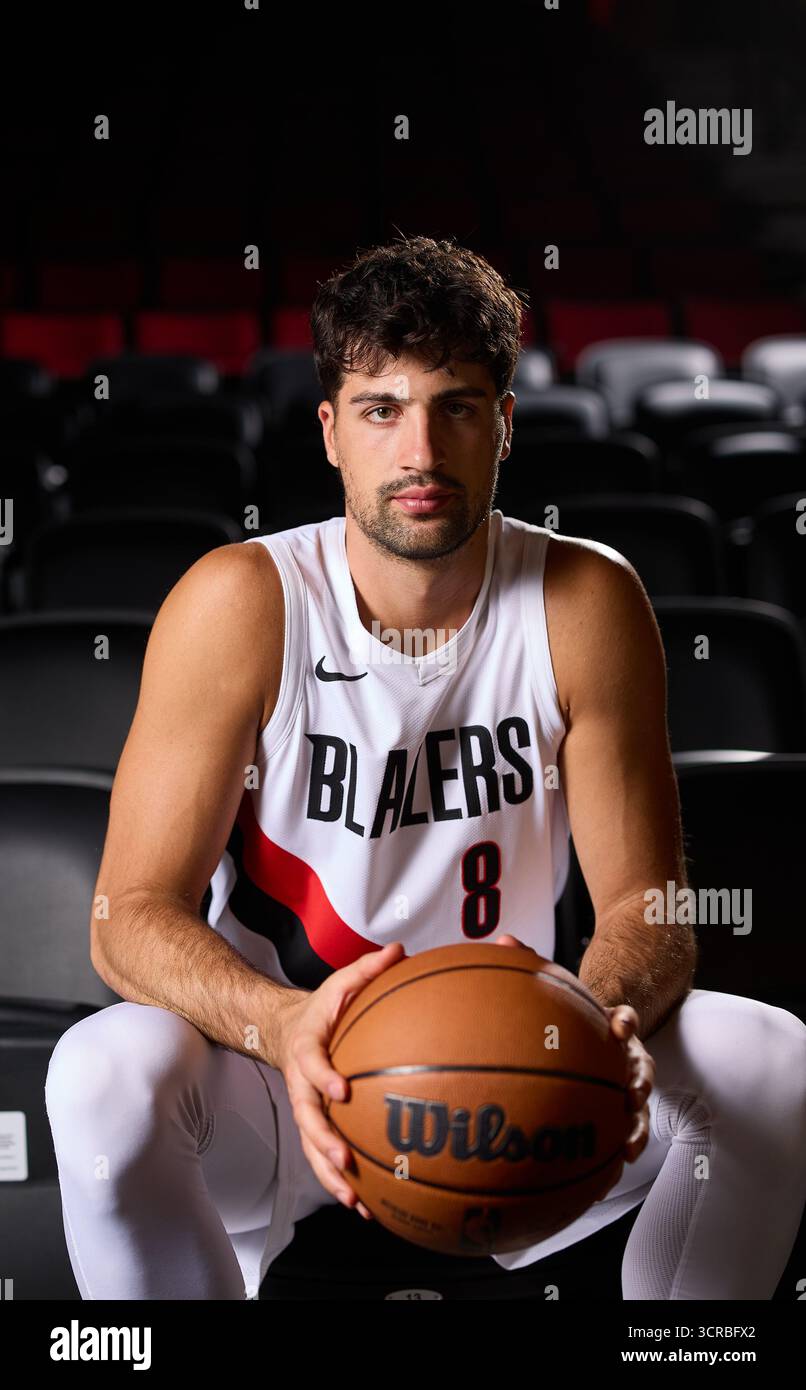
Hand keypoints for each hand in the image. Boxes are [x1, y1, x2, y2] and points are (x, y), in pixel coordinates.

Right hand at [276, 941, 405, 1220]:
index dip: (323, 1077)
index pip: (311, 1064)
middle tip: (345, 1160)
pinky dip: (340, 1183)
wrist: (286, 1032)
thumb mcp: (340, 984)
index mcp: (308, 1049)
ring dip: (330, 1176)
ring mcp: (306, 1110)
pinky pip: (323, 1159)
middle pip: (307, 1119)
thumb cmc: (322, 1010)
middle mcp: (302, 1086)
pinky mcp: (315, 1128)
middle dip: (324, 1142)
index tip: (341, 1090)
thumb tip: (400, 950)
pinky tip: (364, 1206)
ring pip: (312, 1149)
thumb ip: (367, 970)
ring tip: (353, 1199)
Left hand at [494, 935, 654, 1168]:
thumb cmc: (571, 1015)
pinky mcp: (618, 1119)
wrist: (601, 1033)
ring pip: (639, 1112)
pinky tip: (597, 1186)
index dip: (626, 1020)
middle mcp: (626, 1059)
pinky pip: (617, 1140)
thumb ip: (532, 965)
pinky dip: (611, 1160)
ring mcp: (626, 1090)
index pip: (626, 1018)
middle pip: (642, 1070)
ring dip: (636, 1129)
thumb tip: (503, 939)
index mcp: (612, 1027)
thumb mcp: (557, 990)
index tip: (620, 1025)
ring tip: (627, 1150)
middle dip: (640, 1082)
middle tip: (632, 1093)